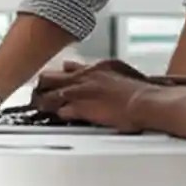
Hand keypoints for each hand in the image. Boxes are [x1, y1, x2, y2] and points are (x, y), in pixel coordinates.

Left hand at [31, 59, 152, 132]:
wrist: (145, 102)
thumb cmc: (140, 92)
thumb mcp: (123, 75)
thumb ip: (110, 75)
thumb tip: (110, 79)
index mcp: (95, 67)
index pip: (68, 67)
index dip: (58, 76)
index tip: (54, 82)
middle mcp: (84, 76)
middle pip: (50, 76)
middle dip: (43, 86)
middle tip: (40, 94)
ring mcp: (80, 91)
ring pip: (49, 94)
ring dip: (43, 102)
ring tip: (40, 108)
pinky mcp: (81, 107)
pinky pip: (60, 111)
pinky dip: (57, 116)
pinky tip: (56, 119)